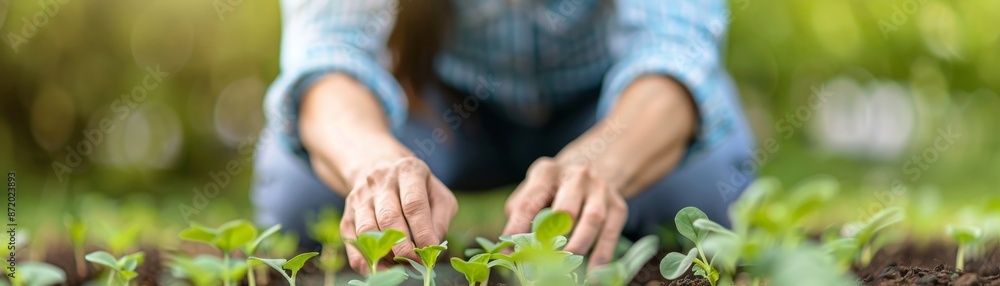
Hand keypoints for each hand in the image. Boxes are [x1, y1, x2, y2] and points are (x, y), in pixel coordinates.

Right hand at [339, 157, 457, 274]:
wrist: (381, 169)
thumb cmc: (418, 188)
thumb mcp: (437, 194)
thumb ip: (440, 219)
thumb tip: (432, 246)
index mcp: (408, 171)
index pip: (413, 204)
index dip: (422, 231)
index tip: (430, 250)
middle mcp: (380, 180)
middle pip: (389, 218)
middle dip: (403, 247)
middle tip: (416, 262)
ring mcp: (360, 197)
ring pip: (367, 231)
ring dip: (384, 254)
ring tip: (400, 266)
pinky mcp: (347, 214)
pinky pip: (352, 242)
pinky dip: (365, 260)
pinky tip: (380, 269)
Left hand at [501, 157, 627, 268]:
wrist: (594, 167)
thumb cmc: (553, 188)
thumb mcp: (533, 191)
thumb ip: (519, 215)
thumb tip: (508, 249)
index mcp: (547, 172)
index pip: (530, 202)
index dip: (519, 228)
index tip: (511, 251)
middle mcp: (577, 176)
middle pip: (566, 208)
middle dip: (554, 237)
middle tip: (542, 258)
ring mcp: (600, 190)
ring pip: (592, 220)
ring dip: (578, 246)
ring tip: (565, 267)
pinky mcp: (618, 205)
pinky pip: (610, 233)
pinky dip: (602, 255)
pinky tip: (593, 274)